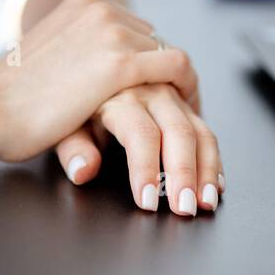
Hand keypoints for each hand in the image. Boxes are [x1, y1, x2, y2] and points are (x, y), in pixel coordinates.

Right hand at [0, 0, 200, 169]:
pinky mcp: (120, 64)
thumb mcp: (51, 63)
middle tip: (179, 110)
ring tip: (184, 120)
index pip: (137, 30)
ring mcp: (112, 32)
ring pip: (170, 56)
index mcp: (82, 5)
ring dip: (178, 89)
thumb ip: (81, 58)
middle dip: (167, 78)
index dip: (154, 63)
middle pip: (157, 42)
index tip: (163, 89)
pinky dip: (187, 93)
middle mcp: (101, 9)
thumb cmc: (7, 100)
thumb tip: (100, 76)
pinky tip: (186, 116)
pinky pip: (176, 71)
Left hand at [57, 81, 224, 215]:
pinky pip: (204, 127)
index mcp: (119, 93)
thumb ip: (73, 149)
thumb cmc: (67, 100)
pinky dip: (211, 157)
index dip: (146, 169)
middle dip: (185, 174)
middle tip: (184, 208)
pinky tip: (214, 182)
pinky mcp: (182, 101)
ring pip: (200, 129)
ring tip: (206, 202)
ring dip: (207, 169)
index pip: (141, 134)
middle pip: (179, 131)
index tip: (147, 201)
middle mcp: (150, 89)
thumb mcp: (60, 123)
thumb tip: (83, 171)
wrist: (77, 66)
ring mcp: (170, 94)